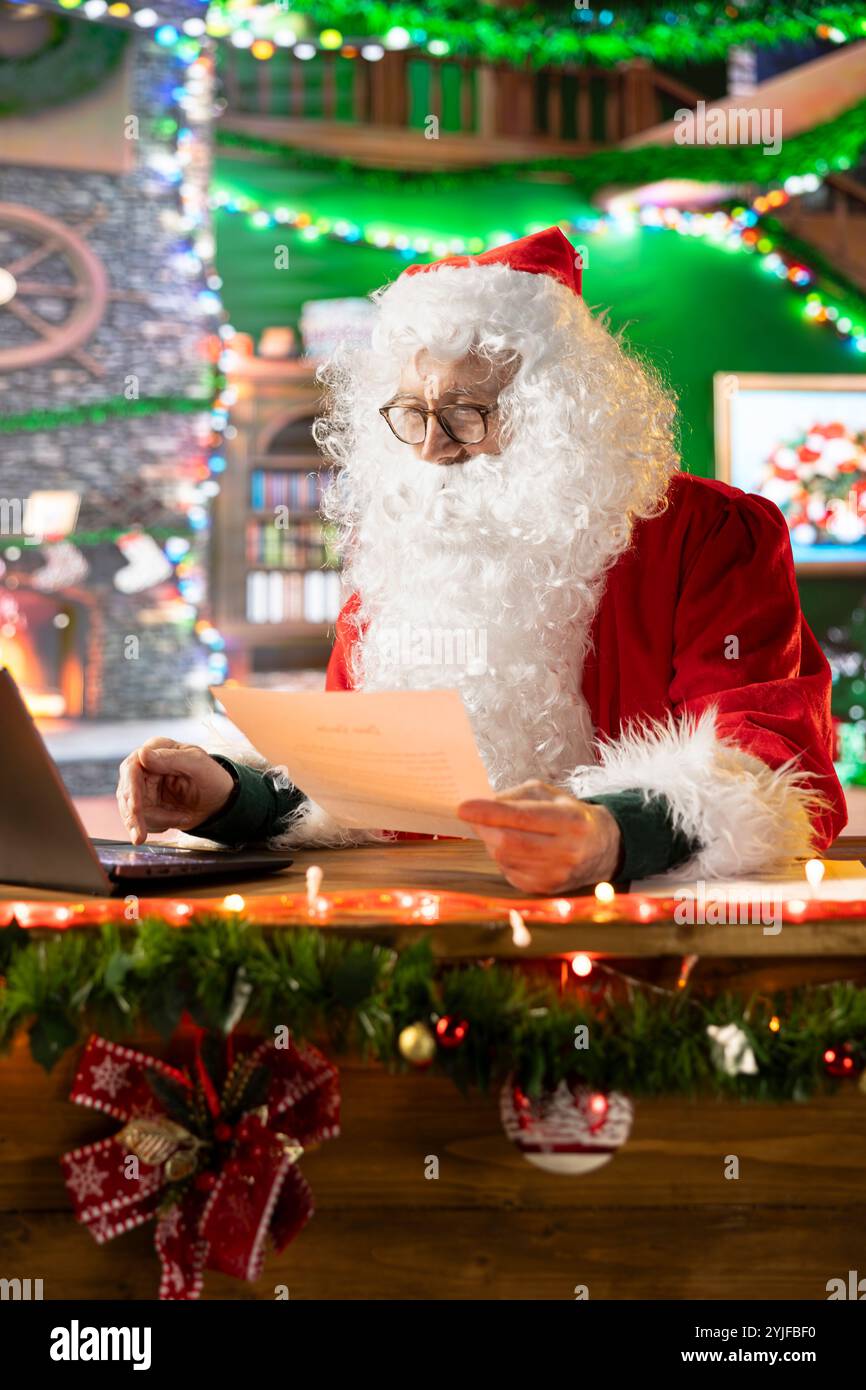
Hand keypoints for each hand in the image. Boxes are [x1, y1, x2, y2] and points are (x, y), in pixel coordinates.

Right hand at [116, 739, 235, 844]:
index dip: (131, 790)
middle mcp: (145, 766)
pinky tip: (177, 819)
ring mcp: (142, 786)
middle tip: (141, 836)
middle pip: (126, 792)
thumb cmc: (213, 778)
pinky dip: (158, 825)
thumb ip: (171, 758)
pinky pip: (140, 820)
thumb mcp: (199, 765)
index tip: (136, 809)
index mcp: (156, 749)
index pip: (132, 768)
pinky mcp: (144, 804)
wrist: (220, 802)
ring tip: (182, 818)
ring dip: (156, 820)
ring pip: (130, 810)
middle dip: (136, 816)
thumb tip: (142, 754)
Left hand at [456, 779, 621, 894]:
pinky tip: (513, 848)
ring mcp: (554, 876)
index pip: (523, 817)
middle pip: (508, 843)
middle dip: (483, 827)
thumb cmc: (570, 816)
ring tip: (500, 829)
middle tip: (474, 815)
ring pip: (503, 858)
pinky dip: (501, 856)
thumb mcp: (550, 795)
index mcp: (571, 822)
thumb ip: (516, 797)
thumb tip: (482, 805)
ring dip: (491, 841)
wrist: (601, 849)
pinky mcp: (542, 889)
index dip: (490, 813)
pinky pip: (507, 871)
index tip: (463, 807)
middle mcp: (566, 852)